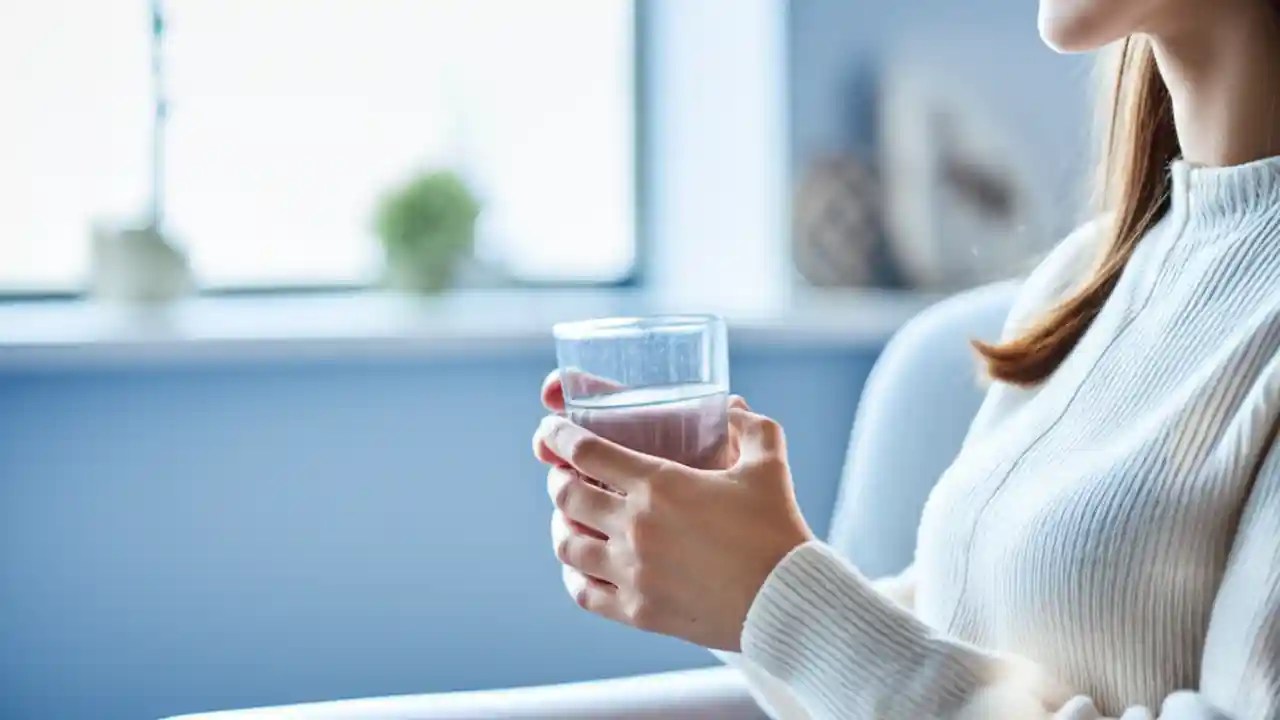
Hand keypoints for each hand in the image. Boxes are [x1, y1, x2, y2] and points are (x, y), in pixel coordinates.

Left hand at [532, 371, 813, 651]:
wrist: (787, 601)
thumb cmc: (777, 530)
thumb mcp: (769, 465)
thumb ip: (751, 426)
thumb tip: (734, 406)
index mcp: (660, 484)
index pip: (586, 451)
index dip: (559, 436)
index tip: (549, 431)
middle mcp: (635, 526)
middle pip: (566, 495)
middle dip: (558, 479)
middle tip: (566, 475)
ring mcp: (632, 572)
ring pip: (566, 544)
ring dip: (561, 525)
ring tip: (570, 520)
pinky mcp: (638, 611)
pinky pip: (583, 592)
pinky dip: (574, 574)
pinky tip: (582, 566)